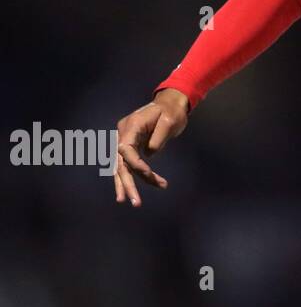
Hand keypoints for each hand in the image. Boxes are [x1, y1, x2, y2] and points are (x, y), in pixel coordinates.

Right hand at [113, 88, 188, 205]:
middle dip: (127, 183)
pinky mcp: (132, 146)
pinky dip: (135, 177)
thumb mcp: (169, 122)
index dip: (134, 164)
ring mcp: (126, 139)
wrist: (171, 103)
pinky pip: (130, 165)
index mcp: (131, 125)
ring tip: (134, 202)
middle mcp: (124, 133)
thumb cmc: (172, 111)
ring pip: (123, 166)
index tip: (147, 173)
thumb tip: (149, 155)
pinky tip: (135, 193)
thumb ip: (158, 139)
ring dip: (127, 185)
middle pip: (121, 161)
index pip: (125, 149)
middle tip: (134, 202)